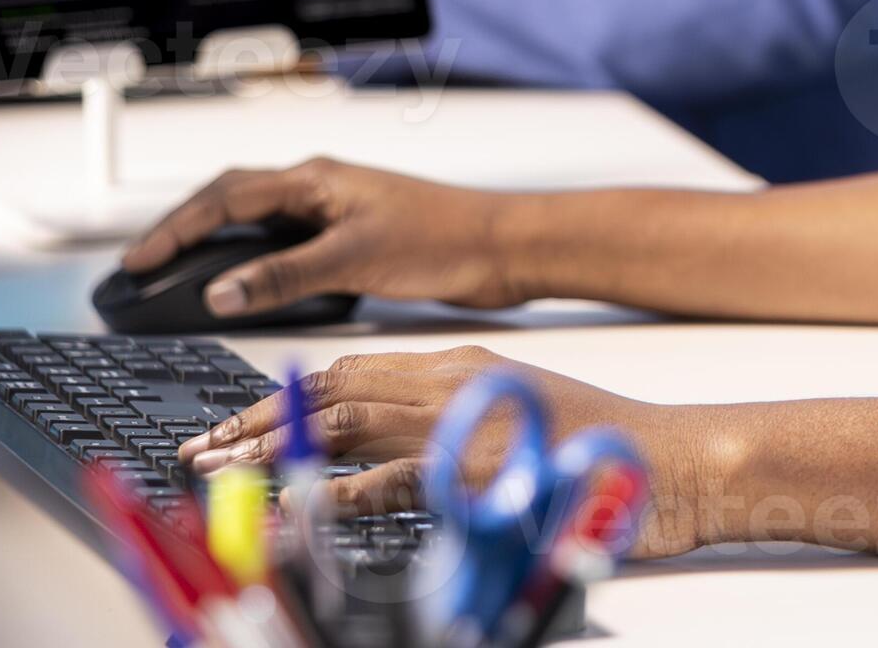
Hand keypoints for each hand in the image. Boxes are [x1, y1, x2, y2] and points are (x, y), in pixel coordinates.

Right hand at [119, 159, 532, 317]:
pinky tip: (241, 283)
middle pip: (231, 199)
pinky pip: (282, 242)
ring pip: (256, 220)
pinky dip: (251, 260)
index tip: (137, 259)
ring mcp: (334, 210)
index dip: (176, 229)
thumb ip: (284, 275)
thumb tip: (219, 290)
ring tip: (175, 271)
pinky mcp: (350, 237)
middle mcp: (320, 187)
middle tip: (140, 263)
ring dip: (214, 242)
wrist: (504, 247)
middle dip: (182, 228)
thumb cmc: (444, 240)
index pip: (225, 197)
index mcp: (316, 179)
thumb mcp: (354, 260)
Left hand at [178, 346, 707, 559]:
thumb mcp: (518, 420)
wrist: (675, 457)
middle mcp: (452, 381)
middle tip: (202, 446)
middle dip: (255, 417)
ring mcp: (461, 421)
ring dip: (268, 447)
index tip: (238, 419)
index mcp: (461, 365)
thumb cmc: (605, 449)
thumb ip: (457, 428)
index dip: (288, 393)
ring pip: (339, 424)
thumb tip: (399, 458)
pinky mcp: (474, 467)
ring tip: (216, 473)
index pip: (354, 369)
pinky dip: (325, 496)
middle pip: (331, 389)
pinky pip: (379, 482)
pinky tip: (288, 512)